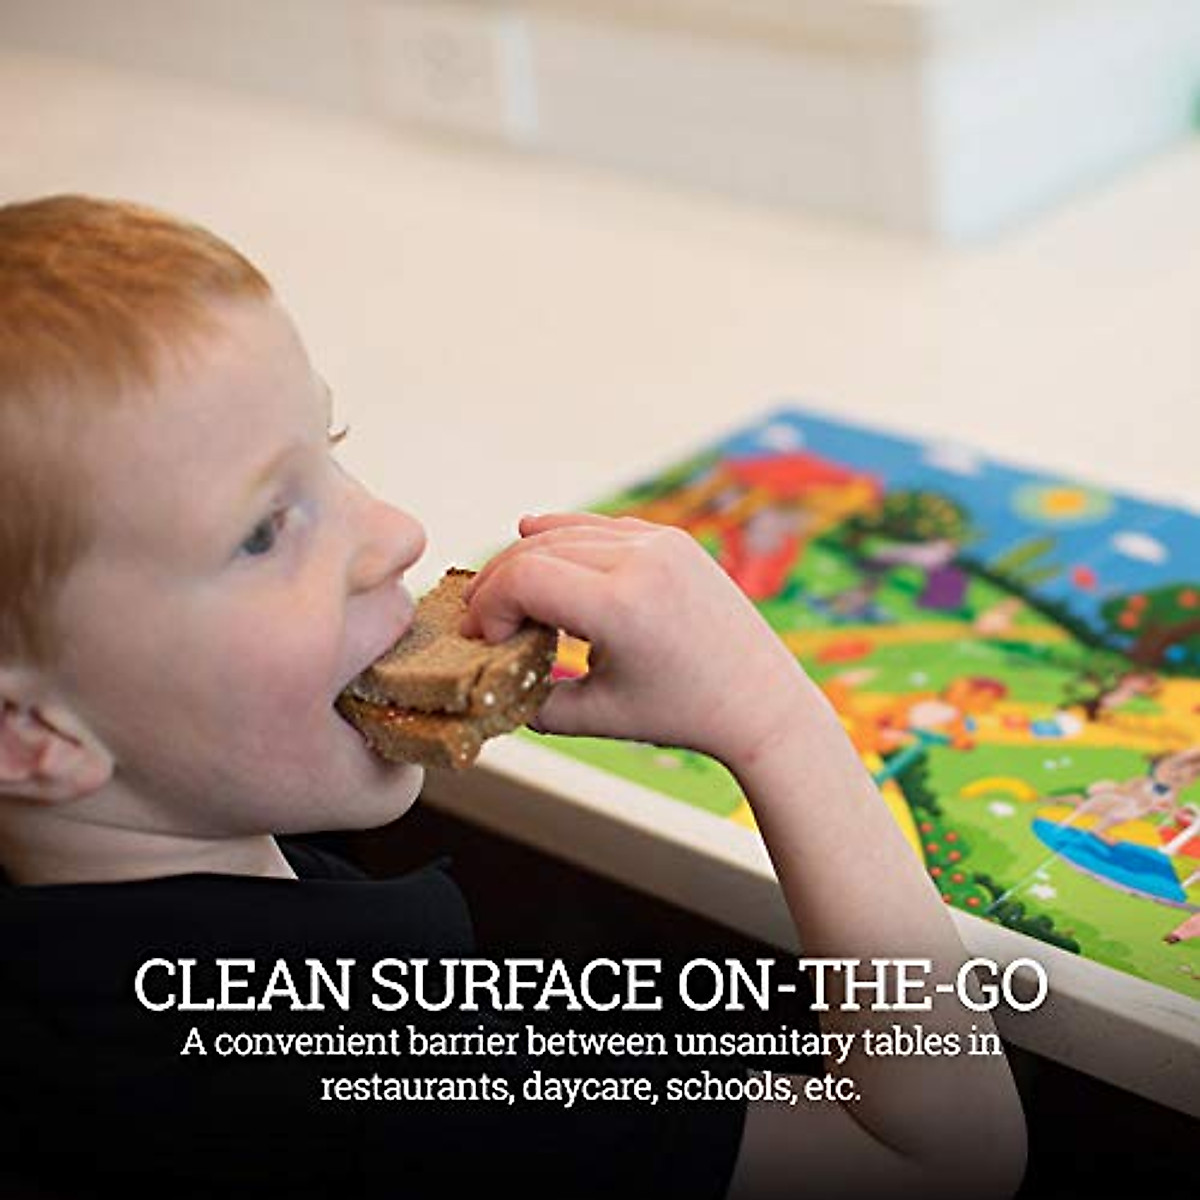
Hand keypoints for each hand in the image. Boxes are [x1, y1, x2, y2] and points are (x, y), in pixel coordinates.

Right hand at [459, 513, 820, 769]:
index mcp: (622, 606)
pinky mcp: (671, 538)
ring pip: (563, 531)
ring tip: (506, 597)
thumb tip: (489, 678)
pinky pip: (598, 526)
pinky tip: (532, 537)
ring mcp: (661, 542)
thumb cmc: (682, 714)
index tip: (487, 640)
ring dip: (524, 559)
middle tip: (483, 621)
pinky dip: (561, 536)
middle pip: (535, 549)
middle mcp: (642, 560)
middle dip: (498, 584)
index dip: (489, 606)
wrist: (761, 700)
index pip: (523, 578)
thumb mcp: (596, 716)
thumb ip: (532, 698)